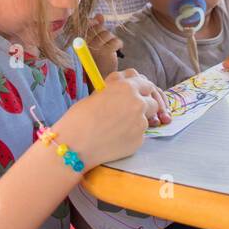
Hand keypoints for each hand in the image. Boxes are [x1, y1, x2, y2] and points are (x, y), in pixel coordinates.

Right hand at [53, 69, 169, 166]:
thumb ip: (118, 88)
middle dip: (145, 107)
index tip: (139, 96)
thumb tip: (128, 88)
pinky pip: (140, 136)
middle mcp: (138, 103)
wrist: (76, 143)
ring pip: (146, 121)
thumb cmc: (80, 116)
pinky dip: (131, 137)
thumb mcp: (99, 92)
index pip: (146, 85)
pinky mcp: (139, 141)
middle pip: (152, 103)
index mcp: (127, 87)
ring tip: (116, 128)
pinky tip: (115, 139)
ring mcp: (141, 123)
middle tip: (129, 114)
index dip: (142, 91)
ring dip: (136, 123)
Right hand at [84, 13, 122, 76]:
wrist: (98, 80)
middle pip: (98, 27)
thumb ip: (95, 29)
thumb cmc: (95, 61)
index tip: (97, 27)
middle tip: (105, 43)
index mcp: (77, 41)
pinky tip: (116, 49)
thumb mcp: (93, 44)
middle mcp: (84, 43)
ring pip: (107, 34)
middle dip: (104, 33)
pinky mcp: (105, 52)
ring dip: (111, 39)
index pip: (85, 23)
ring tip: (110, 48)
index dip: (93, 23)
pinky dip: (118, 44)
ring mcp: (94, 47)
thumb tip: (99, 15)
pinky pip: (115, 40)